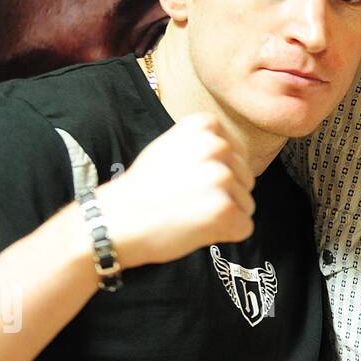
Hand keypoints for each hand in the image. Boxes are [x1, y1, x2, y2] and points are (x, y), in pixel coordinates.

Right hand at [94, 113, 255, 267]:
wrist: (114, 221)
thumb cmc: (142, 189)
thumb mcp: (171, 146)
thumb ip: (205, 145)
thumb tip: (237, 156)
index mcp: (206, 125)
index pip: (237, 155)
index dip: (216, 174)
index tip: (187, 180)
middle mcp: (217, 146)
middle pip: (245, 179)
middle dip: (222, 195)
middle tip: (184, 200)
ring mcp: (222, 177)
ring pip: (246, 204)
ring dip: (222, 215)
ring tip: (185, 212)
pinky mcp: (225, 209)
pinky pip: (244, 227)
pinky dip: (224, 234)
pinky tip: (193, 228)